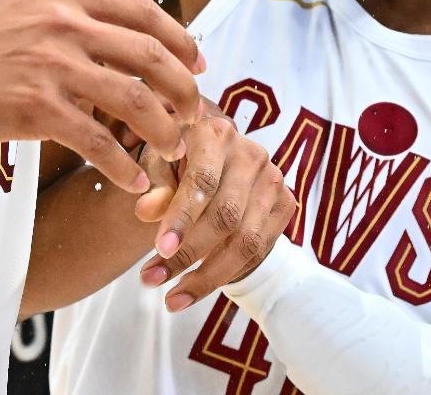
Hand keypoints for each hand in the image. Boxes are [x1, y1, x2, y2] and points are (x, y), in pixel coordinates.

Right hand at [0, 0, 202, 194]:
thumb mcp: (12, 2)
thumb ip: (60, 11)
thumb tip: (108, 34)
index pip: (143, 10)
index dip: (180, 39)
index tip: (197, 62)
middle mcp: (63, 19)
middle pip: (152, 54)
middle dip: (184, 88)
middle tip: (194, 112)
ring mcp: (51, 64)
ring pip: (137, 100)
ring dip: (165, 130)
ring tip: (172, 150)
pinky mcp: (35, 109)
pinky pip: (100, 143)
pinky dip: (125, 167)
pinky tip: (133, 182)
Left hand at [135, 113, 298, 310]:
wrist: (218, 158)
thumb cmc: (178, 159)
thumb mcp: (159, 165)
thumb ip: (155, 186)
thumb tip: (145, 211)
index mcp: (216, 133)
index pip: (202, 180)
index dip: (181, 217)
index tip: (160, 250)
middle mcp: (251, 154)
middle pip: (226, 215)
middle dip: (189, 254)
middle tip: (152, 279)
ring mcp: (273, 180)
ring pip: (245, 241)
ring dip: (206, 276)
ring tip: (171, 298)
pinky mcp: (285, 205)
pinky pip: (258, 250)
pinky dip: (226, 274)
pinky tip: (195, 288)